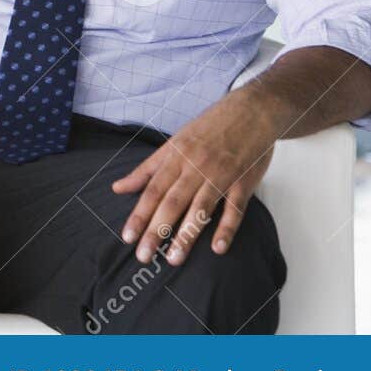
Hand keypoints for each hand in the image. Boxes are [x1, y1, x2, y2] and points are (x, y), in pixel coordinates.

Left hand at [111, 92, 275, 265]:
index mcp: (176, 157)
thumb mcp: (174, 142)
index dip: (139, 214)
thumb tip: (118, 187)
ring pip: (200, 208)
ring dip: (187, 235)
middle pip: (172, 202)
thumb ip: (147, 169)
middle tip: (143, 256)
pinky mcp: (244, 182)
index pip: (152, 190)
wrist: (252, 111)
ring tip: (174, 259)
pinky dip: (226, 228)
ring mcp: (221, 175)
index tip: (127, 237)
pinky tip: (218, 248)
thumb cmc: (210, 127)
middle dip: (156, 230)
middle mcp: (195, 167)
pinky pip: (235, 208)